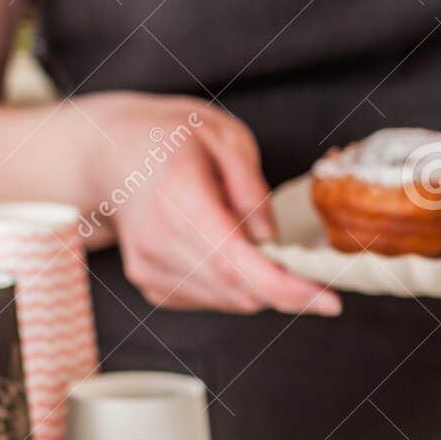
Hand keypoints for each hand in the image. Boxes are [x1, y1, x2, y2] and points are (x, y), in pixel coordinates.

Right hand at [74, 92, 340, 315]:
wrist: (112, 154)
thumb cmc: (170, 138)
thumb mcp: (223, 136)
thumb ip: (251, 188)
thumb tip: (271, 242)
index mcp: (178, 195)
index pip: (234, 260)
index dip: (286, 288)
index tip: (328, 302)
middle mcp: (157, 239)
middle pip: (236, 288)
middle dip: (286, 287)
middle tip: (308, 266)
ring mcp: (149, 267)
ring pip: (228, 299)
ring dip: (259, 283)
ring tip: (253, 239)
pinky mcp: (150, 283)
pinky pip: (211, 298)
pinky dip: (234, 283)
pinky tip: (224, 247)